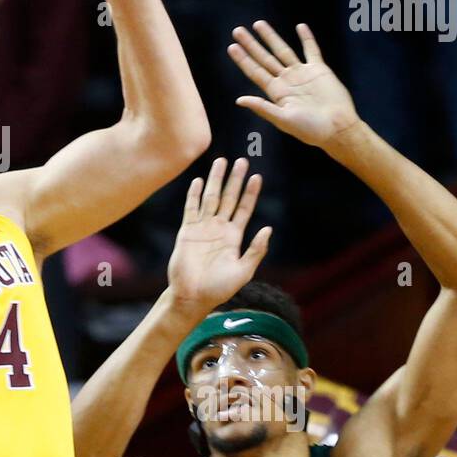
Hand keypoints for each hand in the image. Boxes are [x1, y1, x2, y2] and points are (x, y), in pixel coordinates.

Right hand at [167, 157, 270, 313]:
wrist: (193, 296)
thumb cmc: (219, 288)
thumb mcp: (243, 271)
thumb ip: (256, 250)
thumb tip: (268, 229)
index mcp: (234, 236)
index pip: (244, 208)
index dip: (251, 193)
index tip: (257, 176)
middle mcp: (219, 228)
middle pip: (229, 197)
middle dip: (235, 179)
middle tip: (241, 161)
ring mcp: (202, 228)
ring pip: (210, 198)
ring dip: (215, 180)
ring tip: (221, 162)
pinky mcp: (187, 231)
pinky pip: (191, 209)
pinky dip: (193, 195)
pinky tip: (197, 181)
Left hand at [228, 21, 359, 148]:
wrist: (337, 128)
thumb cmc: (310, 129)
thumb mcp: (282, 119)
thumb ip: (262, 107)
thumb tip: (239, 100)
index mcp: (276, 93)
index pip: (255, 72)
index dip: (243, 59)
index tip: (232, 47)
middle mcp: (286, 81)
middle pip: (265, 58)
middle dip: (251, 44)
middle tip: (237, 30)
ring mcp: (302, 74)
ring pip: (283, 51)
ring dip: (271, 37)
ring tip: (259, 24)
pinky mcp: (319, 70)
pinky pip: (312, 51)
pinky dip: (307, 38)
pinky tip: (300, 26)